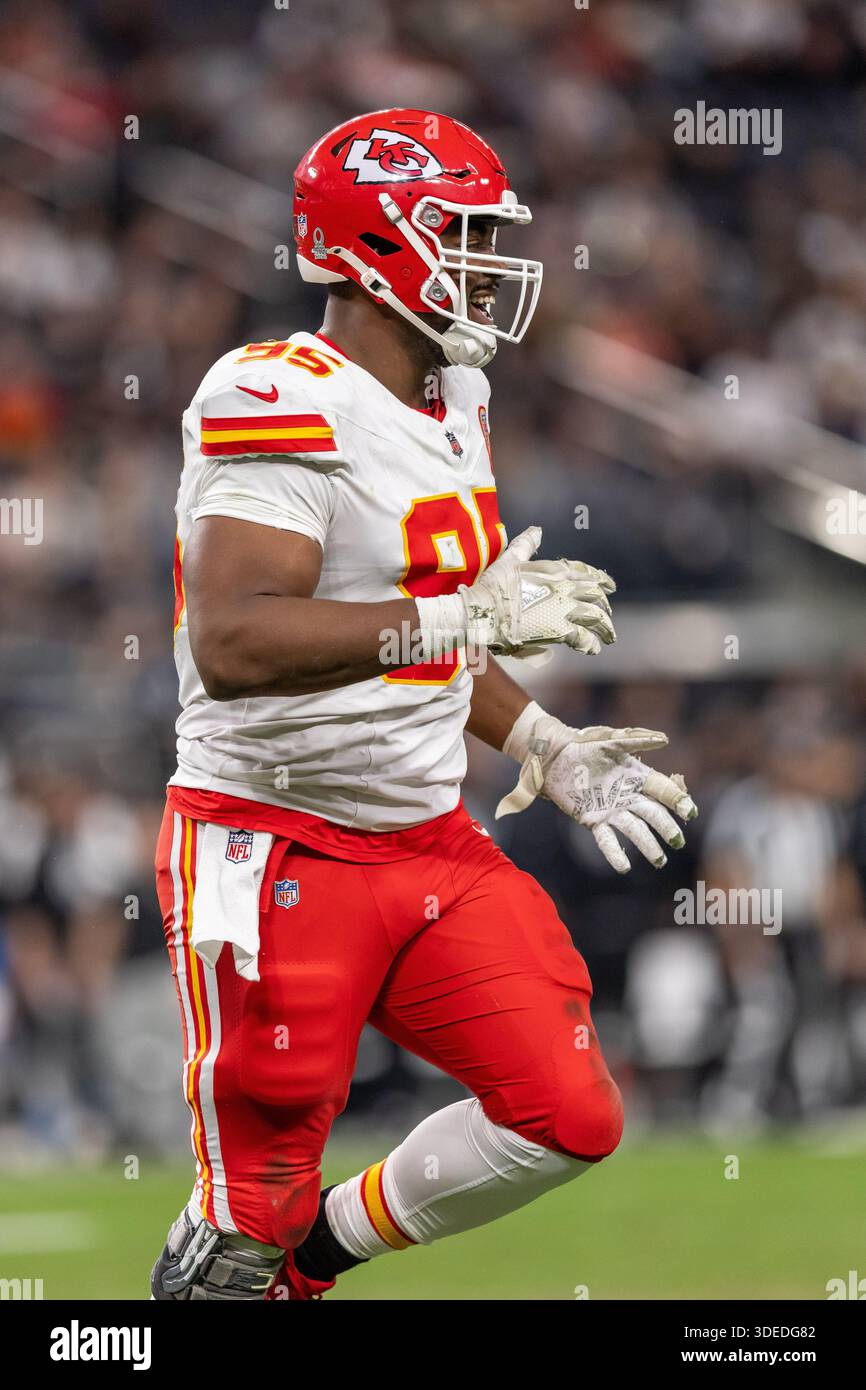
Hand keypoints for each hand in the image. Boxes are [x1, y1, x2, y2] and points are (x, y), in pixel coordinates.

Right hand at [415, 526, 615, 659]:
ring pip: (595, 617)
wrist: (483, 611)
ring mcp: (563, 609)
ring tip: (609, 637)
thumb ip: (526, 545)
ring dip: (605, 628)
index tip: (610, 585)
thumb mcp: (509, 559)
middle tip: (607, 613)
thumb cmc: (492, 586)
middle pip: (594, 596)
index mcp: (554, 570)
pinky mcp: (559, 631)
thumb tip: (537, 530)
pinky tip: (594, 649)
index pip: (585, 572)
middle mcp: (564, 588)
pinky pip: (583, 638)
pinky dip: (590, 644)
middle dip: (604, 605)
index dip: (600, 578)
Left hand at [496, 703, 697, 873]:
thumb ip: (636, 741)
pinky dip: (615, 853)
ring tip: (659, 860)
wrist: (556, 757)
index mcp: (637, 776)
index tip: (688, 812)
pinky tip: (624, 867)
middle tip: (677, 841)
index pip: (663, 790)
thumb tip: (664, 739)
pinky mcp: (593, 820)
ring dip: (647, 845)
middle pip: (652, 814)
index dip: (677, 800)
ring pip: (634, 830)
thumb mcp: (611, 741)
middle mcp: (628, 796)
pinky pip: (606, 839)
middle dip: (666, 827)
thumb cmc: (586, 746)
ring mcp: (612, 810)